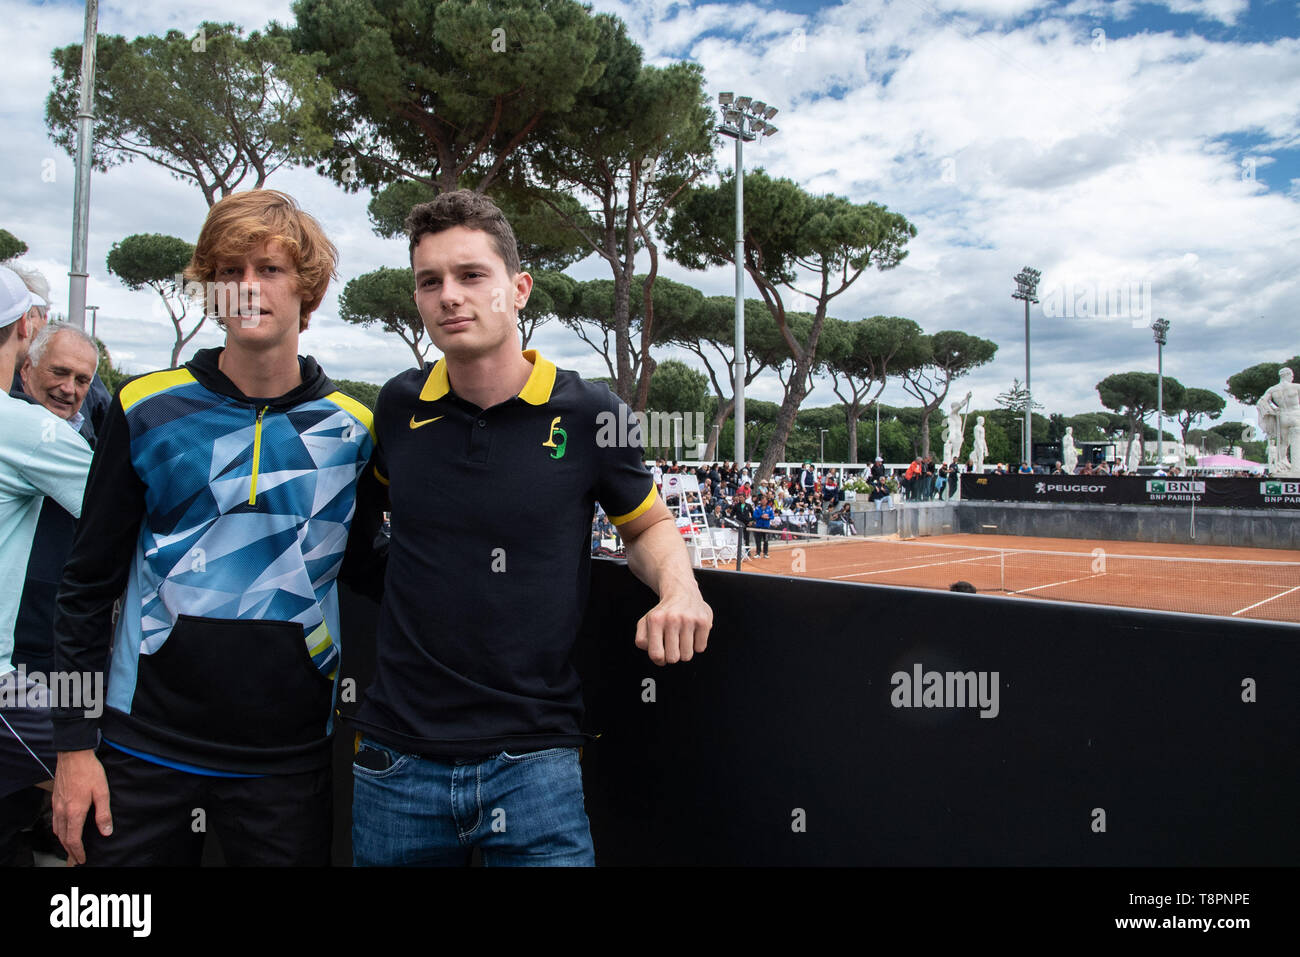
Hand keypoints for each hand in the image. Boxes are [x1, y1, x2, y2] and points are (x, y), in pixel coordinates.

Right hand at [53, 749, 111, 864]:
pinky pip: (55, 820)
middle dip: (70, 851)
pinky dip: (59, 830)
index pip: (73, 839)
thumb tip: (106, 831)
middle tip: (77, 858)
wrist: (73, 756)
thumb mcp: (102, 792)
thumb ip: (103, 814)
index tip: (83, 858)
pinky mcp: (55, 799)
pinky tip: (64, 828)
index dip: (78, 851)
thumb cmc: (89, 772)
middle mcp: (63, 811)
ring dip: (64, 841)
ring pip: (57, 830)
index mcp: (75, 812)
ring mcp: (57, 805)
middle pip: (63, 838)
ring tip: (71, 847)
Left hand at [635, 588, 712, 665]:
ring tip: (682, 638)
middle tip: (673, 644)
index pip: (656, 655)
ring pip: (687, 656)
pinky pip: (700, 648)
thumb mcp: (645, 622)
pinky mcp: (703, 621)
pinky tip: (692, 633)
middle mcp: (672, 618)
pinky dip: (697, 645)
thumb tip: (658, 657)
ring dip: (685, 651)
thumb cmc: (663, 612)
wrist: (682, 591)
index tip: (661, 652)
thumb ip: (642, 640)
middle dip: (672, 655)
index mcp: (655, 620)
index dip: (659, 659)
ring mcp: (689, 619)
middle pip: (673, 658)